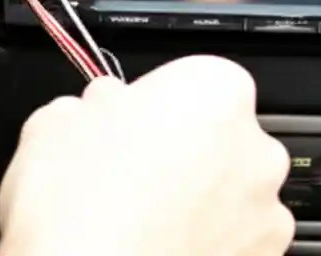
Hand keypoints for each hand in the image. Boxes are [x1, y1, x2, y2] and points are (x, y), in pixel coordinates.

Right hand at [0, 56, 294, 255]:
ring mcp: (265, 211)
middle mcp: (255, 148)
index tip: (127, 124)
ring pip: (232, 194)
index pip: (193, 81)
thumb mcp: (54, 124)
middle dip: (183, 152)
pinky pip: (236, 242)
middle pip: (220, 137)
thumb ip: (94, 104)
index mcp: (216, 92)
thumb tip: (99, 108)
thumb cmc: (79, 211)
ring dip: (199, 202)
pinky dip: (207, 245)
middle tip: (129, 177)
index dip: (154, 105)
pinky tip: (161, 248)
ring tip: (140, 223)